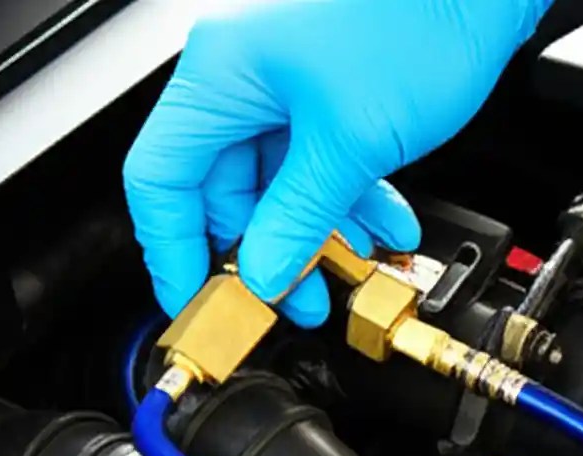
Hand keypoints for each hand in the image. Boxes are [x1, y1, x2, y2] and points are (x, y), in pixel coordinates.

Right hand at [123, 0, 553, 324]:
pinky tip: (383, 225)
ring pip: (278, 176)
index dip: (174, 249)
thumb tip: (264, 273)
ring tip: (351, 268)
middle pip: (222, 183)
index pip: (161, 177)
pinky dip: (346, 195)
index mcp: (221, 71)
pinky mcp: (326, 82)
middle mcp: (242, 69)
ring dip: (315, 228)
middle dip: (264, 248)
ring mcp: (284, 75)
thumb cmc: (422, 16)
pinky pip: (317, 155)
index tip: (196, 300)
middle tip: (294, 297)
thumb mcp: (352, 143)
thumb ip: (298, 217)